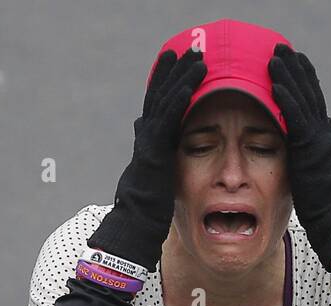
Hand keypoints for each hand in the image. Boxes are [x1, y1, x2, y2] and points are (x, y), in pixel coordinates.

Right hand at [88, 48, 206, 273]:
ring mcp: (148, 143)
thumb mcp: (154, 182)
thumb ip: (156, 161)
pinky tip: (193, 81)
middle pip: (160, 97)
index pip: (159, 108)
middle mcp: (146, 139)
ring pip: (165, 102)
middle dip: (173, 73)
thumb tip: (151, 147)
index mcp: (150, 145)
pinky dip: (181, 97)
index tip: (177, 64)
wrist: (133, 230)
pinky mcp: (153, 151)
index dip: (167, 85)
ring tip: (197, 57)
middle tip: (188, 49)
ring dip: (181, 77)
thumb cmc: (144, 213)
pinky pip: (169, 117)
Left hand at [268, 43, 330, 268]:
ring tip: (275, 58)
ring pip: (301, 100)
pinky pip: (295, 119)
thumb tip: (326, 128)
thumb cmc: (321, 199)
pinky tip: (275, 86)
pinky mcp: (308, 149)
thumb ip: (316, 146)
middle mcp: (321, 132)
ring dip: (288, 77)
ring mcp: (316, 139)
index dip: (303, 79)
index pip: (311, 101)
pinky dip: (286, 101)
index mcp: (321, 136)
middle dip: (295, 69)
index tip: (293, 61)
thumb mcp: (315, 167)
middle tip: (281, 49)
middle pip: (308, 92)